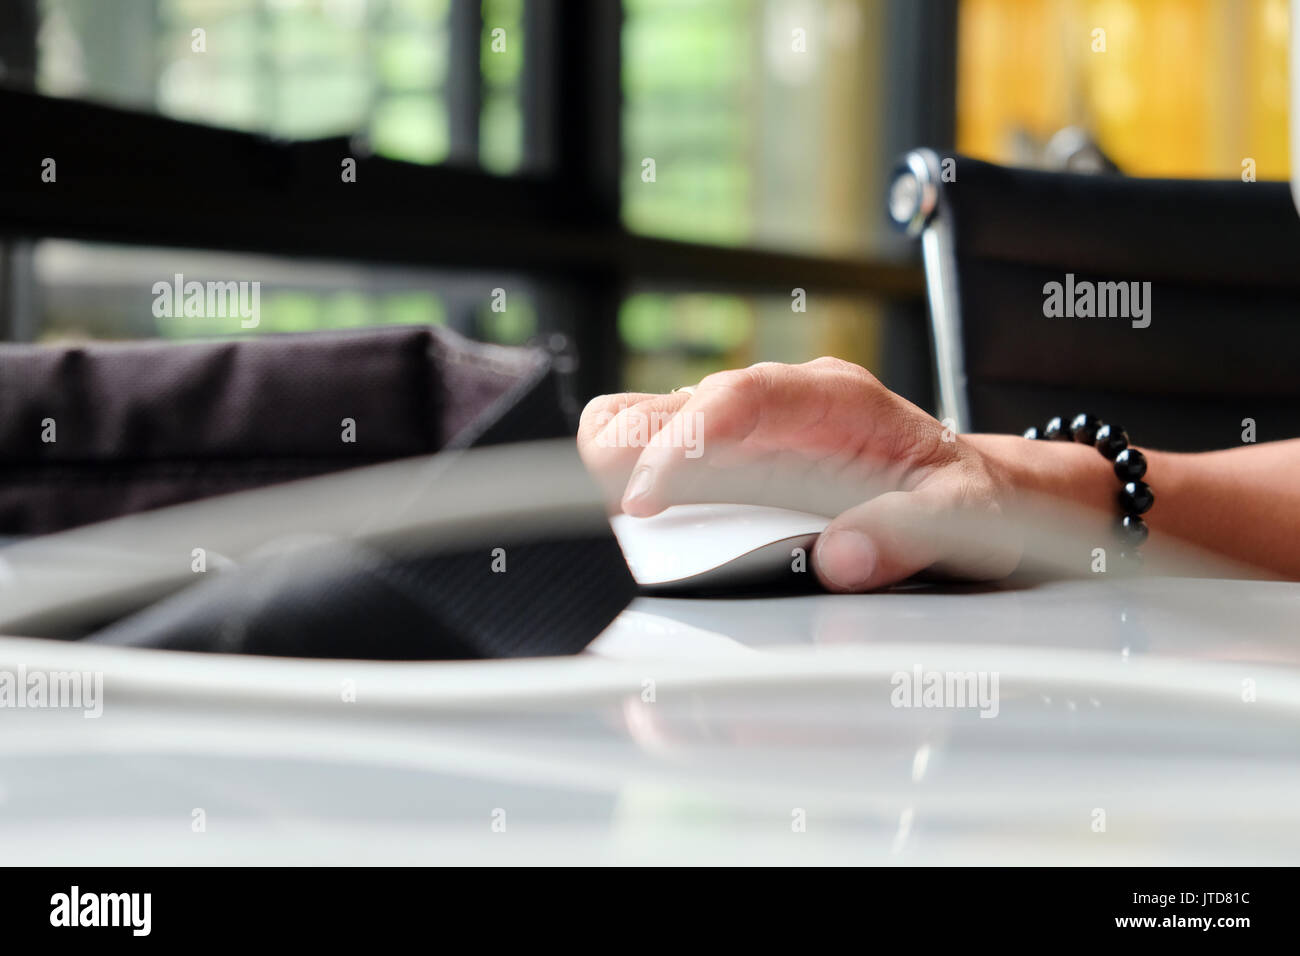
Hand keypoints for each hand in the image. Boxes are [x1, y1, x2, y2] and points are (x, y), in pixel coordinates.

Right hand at [578, 358, 1022, 590]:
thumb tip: (842, 559)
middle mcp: (776, 399)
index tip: (646, 498)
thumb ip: (907, 534)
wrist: (966, 485)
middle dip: (628, 461)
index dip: (682, 442)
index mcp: (832, 398)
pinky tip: (656, 534)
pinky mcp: (722, 454)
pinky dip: (633, 489)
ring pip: (642, 422)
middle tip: (631, 532)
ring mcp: (742, 425)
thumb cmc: (960, 494)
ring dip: (623, 476)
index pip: (738, 396)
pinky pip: (651, 454)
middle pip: (667, 403)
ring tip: (636, 539)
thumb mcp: (964, 515)